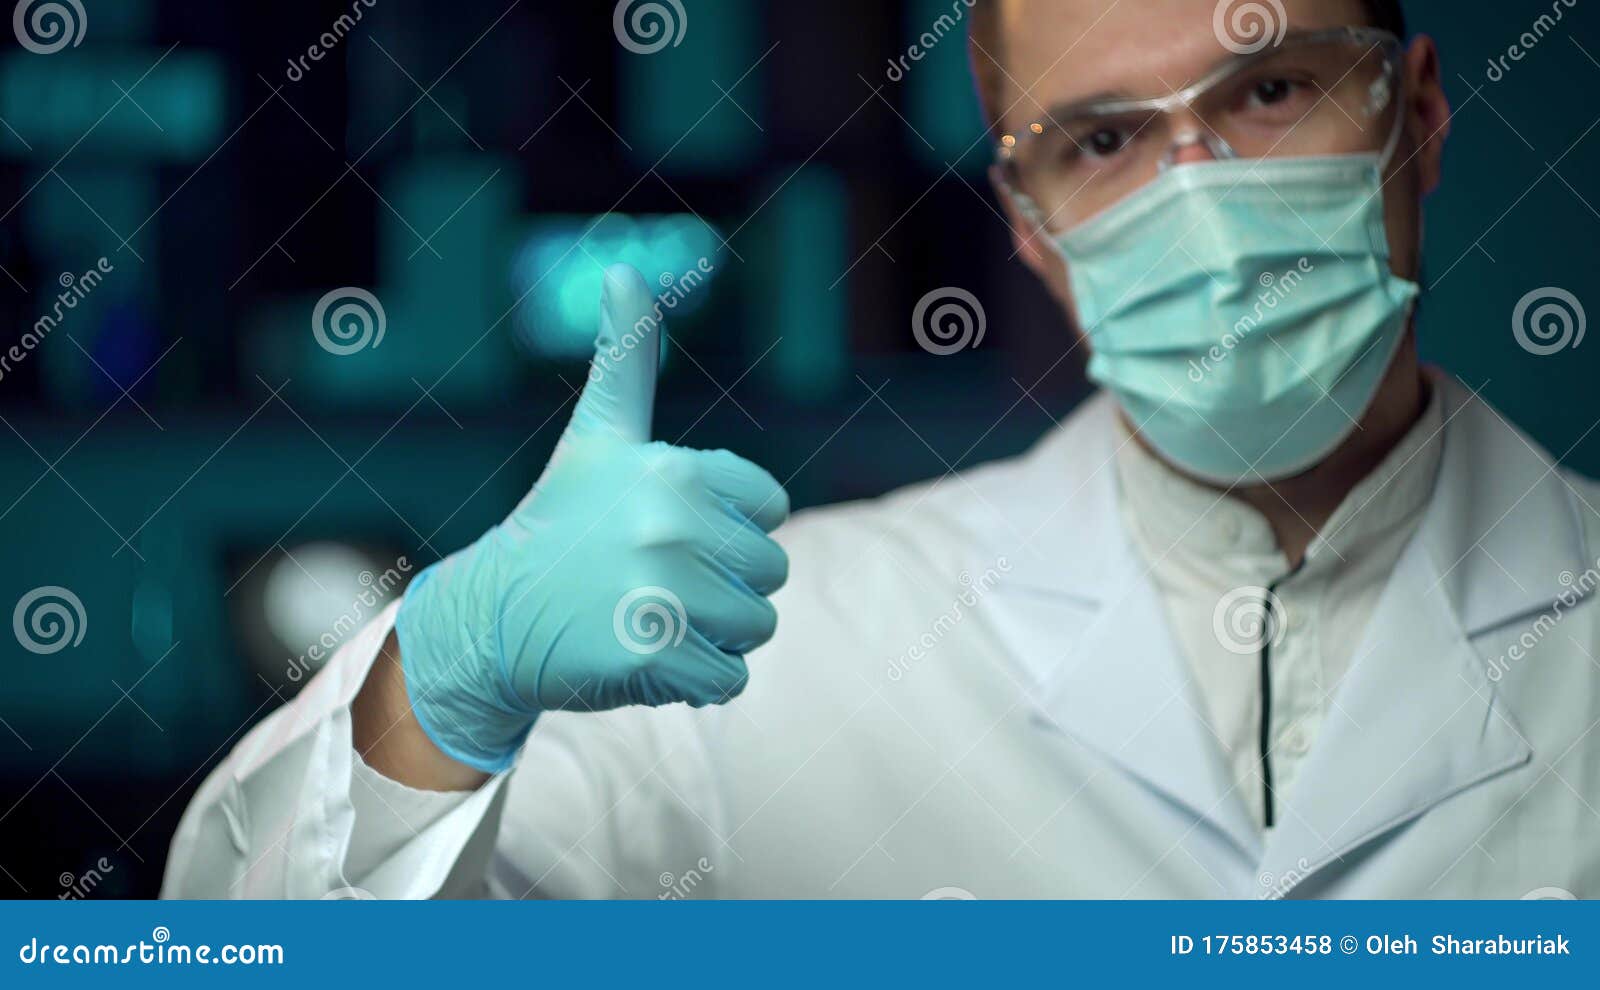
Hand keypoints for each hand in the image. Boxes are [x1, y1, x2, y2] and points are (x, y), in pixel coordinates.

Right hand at [393, 265, 789, 772]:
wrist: (491, 619)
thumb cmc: (560, 524)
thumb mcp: (598, 438)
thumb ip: (626, 359)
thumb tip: (621, 269)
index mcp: (674, 468)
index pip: (770, 509)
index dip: (729, 529)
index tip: (667, 530)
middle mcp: (670, 522)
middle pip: (770, 573)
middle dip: (723, 588)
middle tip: (651, 582)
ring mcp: (662, 590)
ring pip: (756, 628)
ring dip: (711, 637)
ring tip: (647, 618)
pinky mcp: (653, 654)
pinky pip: (729, 681)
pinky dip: (694, 684)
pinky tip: (640, 658)